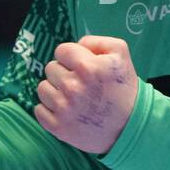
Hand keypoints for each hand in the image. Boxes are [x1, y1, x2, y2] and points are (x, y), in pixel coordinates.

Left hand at [34, 35, 138, 153]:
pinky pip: (39, 110)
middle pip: (50, 68)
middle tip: (80, 83)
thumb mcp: (120, 54)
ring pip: (42, 88)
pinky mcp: (58, 127)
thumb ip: (96, 41)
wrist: (130, 127)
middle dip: (64, 72)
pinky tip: (66, 110)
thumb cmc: (124, 89)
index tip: (80, 66)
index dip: (71, 57)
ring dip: (55, 90)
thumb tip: (77, 44)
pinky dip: (49, 109)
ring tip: (72, 97)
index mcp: (87, 67)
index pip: (61, 50)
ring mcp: (64, 109)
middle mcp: (73, 87)